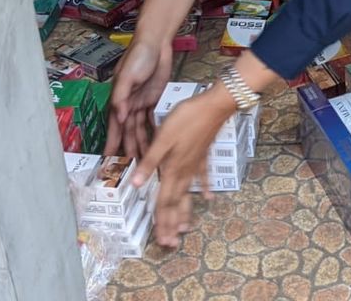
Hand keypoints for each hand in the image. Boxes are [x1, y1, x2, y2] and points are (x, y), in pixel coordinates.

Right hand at [104, 36, 173, 158]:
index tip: (108, 160)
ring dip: (141, 144)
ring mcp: (140, 103)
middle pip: (127, 132)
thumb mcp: (128, 75)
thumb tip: (120, 116)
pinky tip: (155, 144)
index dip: (112, 144)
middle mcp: (128, 105)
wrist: (156, 43)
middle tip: (130, 168)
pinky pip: (150, 120)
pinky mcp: (152, 99)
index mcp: (119, 100)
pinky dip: (152, 132)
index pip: (115, 127)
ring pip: (139, 129)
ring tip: (144, 161)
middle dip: (128, 150)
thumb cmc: (138, 55)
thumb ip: (122, 95)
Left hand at [133, 85, 235, 247]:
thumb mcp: (163, 138)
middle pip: (175, 202)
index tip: (160, 240)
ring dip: (185, 211)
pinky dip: (203, 188)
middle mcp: (184, 171)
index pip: (163, 200)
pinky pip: (202, 177)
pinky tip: (207, 198)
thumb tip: (136, 185)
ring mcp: (195, 164)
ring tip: (185, 228)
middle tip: (170, 244)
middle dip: (172, 223)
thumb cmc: (186, 118)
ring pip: (188, 193)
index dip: (160, 221)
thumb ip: (150, 161)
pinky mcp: (203, 155)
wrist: (215, 105)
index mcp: (172, 168)